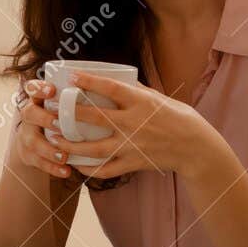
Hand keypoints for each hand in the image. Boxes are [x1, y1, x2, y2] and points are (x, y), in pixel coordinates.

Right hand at [10, 78, 83, 183]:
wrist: (38, 141)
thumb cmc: (62, 117)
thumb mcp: (65, 104)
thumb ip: (80, 96)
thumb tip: (110, 88)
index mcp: (39, 99)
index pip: (33, 88)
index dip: (40, 88)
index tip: (52, 90)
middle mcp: (30, 115)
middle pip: (29, 113)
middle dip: (43, 118)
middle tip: (58, 123)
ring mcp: (27, 135)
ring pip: (32, 141)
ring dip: (48, 149)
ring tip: (63, 156)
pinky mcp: (28, 155)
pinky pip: (38, 162)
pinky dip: (53, 168)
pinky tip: (66, 171)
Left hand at [47, 70, 221, 180]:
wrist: (195, 148)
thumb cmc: (179, 118)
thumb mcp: (160, 98)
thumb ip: (138, 92)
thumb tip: (118, 82)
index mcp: (141, 103)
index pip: (111, 89)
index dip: (90, 82)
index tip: (72, 76)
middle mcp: (134, 124)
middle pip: (95, 118)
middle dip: (70, 113)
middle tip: (52, 110)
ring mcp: (132, 145)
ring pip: (95, 148)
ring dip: (72, 145)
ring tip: (54, 140)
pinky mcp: (134, 163)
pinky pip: (107, 169)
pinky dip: (89, 169)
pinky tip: (76, 166)